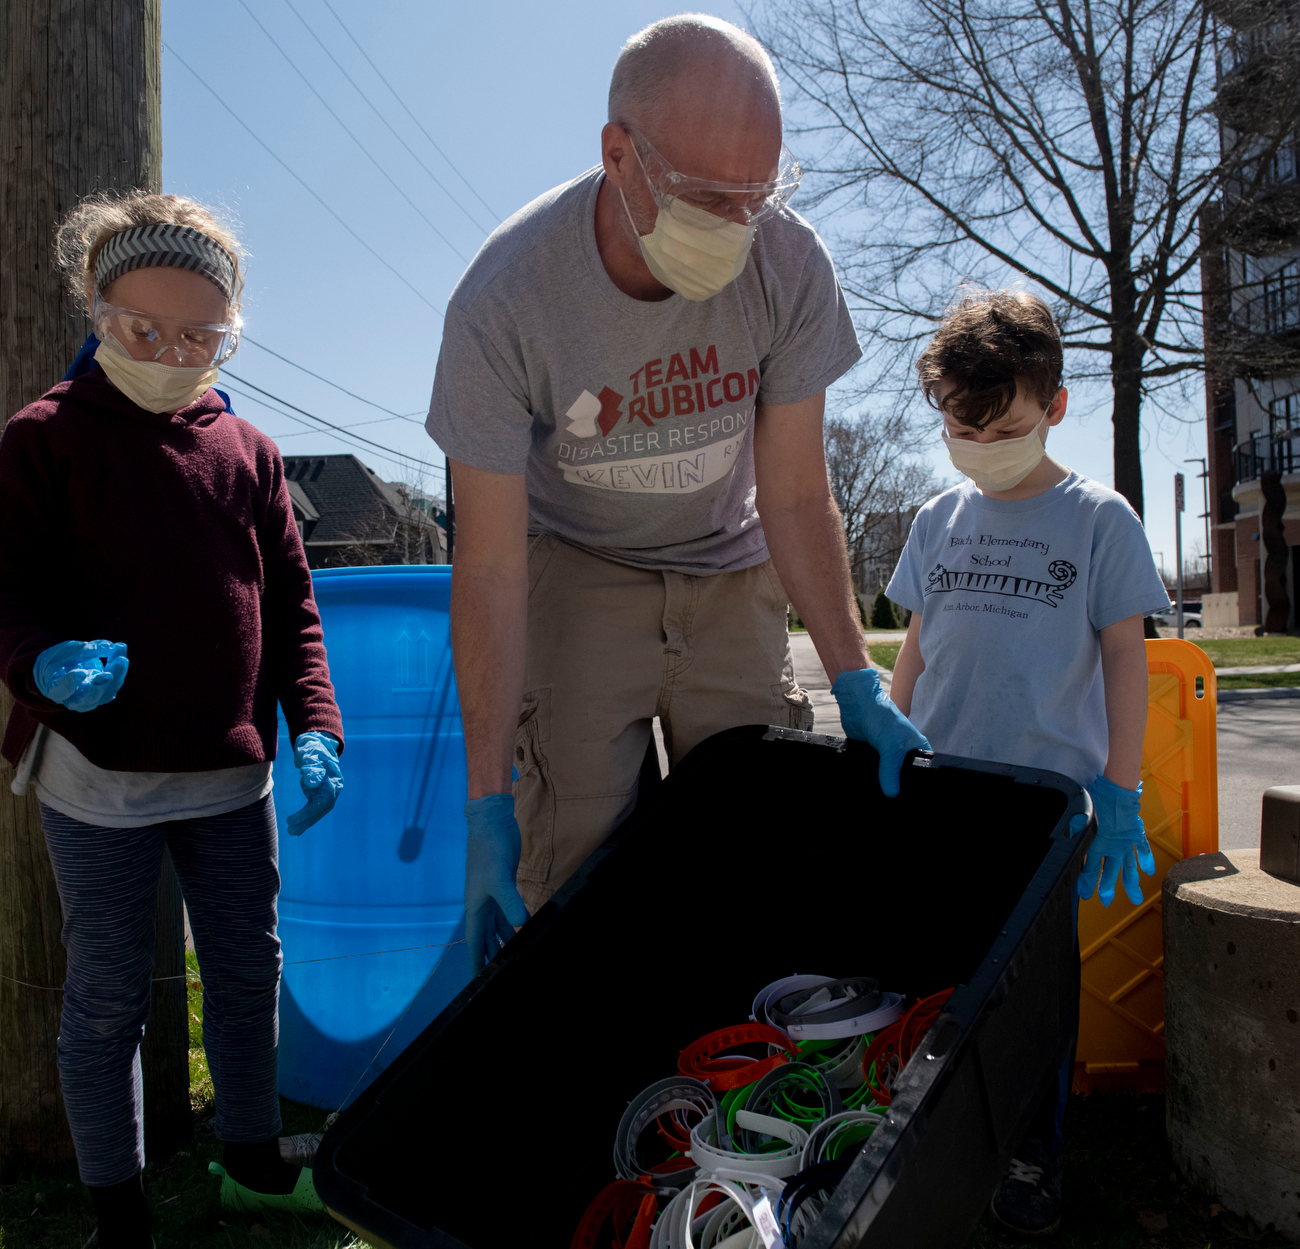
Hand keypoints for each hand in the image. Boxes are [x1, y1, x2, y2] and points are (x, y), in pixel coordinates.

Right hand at [34, 640, 128, 711]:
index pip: (62, 691)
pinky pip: (115, 682)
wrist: (61, 667)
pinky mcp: (104, 691)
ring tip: (120, 654)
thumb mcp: (65, 651)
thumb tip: (109, 647)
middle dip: (101, 685)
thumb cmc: (58, 659)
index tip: (81, 672)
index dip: (71, 684)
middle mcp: (73, 699)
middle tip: (109, 674)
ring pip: (107, 693)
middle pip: (89, 698)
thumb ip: (84, 651)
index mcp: (55, 690)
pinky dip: (120, 667)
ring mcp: (91, 697)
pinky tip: (120, 648)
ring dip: (117, 673)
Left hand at [287, 731, 342, 835]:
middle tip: (290, 830)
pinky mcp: (319, 793)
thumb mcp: (310, 754)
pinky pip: (313, 808)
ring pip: (317, 811)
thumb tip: (312, 783)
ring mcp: (327, 791)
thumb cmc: (313, 747)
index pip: (323, 801)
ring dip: (305, 822)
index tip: (293, 819)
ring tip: (291, 832)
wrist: (316, 743)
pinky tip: (295, 826)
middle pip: (321, 809)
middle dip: (306, 821)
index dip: (309, 812)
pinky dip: (305, 817)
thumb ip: (312, 767)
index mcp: (333, 780)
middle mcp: (333, 788)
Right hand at [464, 794, 528, 973]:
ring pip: (499, 924)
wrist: (492, 824)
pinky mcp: (505, 884)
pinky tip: (525, 926)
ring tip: (516, 954)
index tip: (479, 979)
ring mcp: (494, 894)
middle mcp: (483, 904)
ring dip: (507, 939)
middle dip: (493, 954)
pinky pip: (510, 909)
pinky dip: (516, 920)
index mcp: (476, 907)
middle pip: (488, 937)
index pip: (476, 941)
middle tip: (501, 971)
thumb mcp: (498, 878)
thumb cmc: (488, 850)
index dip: (478, 961)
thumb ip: (509, 901)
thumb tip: (521, 923)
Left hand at [832, 668, 930, 797]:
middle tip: (892, 796)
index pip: (925, 771)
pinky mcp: (873, 756)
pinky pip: (874, 772)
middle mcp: (905, 752)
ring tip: (880, 793)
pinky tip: (869, 784)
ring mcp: (889, 755)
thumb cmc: (882, 717)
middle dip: (899, 785)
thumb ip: (890, 771)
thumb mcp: (891, 747)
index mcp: (918, 748)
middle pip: (905, 776)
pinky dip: (871, 776)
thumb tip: (891, 793)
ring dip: (883, 782)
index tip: (914, 797)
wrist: (858, 705)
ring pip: (888, 776)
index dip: (920, 783)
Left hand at [1076, 775, 1155, 905]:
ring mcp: (1126, 842)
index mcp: (1096, 844)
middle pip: (1110, 872)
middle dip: (1107, 888)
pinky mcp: (1136, 833)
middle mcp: (1113, 847)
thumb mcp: (1078, 819)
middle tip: (1105, 902)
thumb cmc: (1094, 801)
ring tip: (1134, 899)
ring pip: (1129, 867)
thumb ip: (1075, 835)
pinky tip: (1148, 871)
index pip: (1090, 869)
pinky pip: (1143, 849)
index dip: (1087, 883)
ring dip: (1130, 883)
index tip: (1084, 895)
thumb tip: (1067, 847)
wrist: (1115, 791)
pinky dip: (1146, 860)